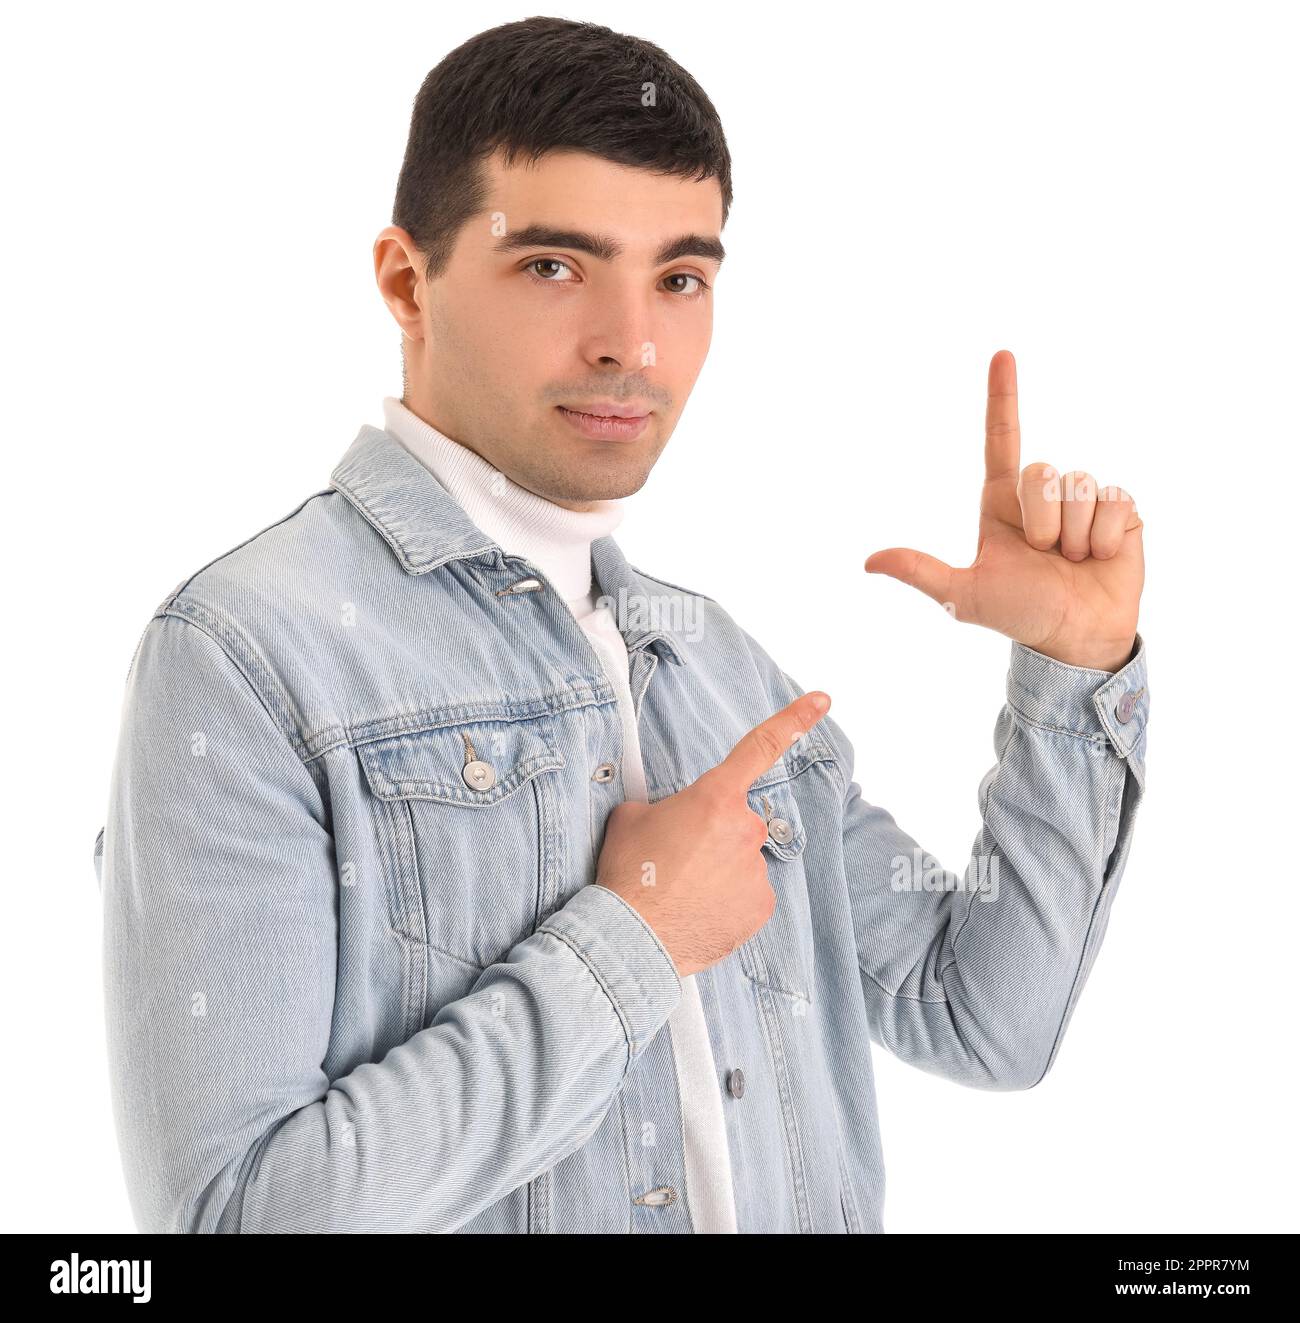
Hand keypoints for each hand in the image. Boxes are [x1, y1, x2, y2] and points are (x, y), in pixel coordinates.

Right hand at [594, 692, 830, 977]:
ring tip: (680, 890)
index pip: (760, 747)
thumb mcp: (631, 817)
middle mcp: (744, 829)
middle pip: (736, 821)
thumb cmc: (627, 873)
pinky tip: (697, 910)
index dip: (794, 719)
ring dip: (718, 870)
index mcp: (714, 797)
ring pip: (741, 861)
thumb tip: (670, 817)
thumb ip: (662, 805)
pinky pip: (747, 894)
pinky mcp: (760, 907)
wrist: (631, 937)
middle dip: (713, 834)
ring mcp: (756, 870)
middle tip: (676, 858)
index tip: (823, 700)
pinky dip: (726, 900)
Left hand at [864, 349, 1143, 672]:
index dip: (1002, 397)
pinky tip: (1102, 557)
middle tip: (1045, 555)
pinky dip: (1106, 538)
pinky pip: (1115, 502)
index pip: (1001, 439)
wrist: (1074, 639)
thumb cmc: (1020, 613)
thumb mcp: (964, 595)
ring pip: (1080, 486)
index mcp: (1003, 502)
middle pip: (1041, 471)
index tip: (1001, 355)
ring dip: (1075, 534)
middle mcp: (1044, 494)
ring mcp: (1085, 499)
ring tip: (1074, 560)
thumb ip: (922, 572)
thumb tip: (870, 562)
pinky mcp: (1122, 510)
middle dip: (1042, 520)